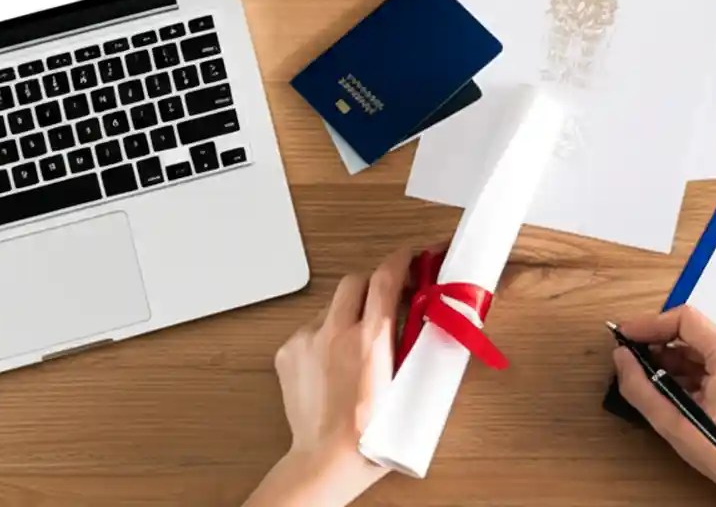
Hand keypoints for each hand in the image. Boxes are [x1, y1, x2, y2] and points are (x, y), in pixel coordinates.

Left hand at [245, 246, 418, 506]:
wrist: (326, 460)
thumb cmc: (372, 436)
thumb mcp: (409, 386)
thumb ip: (417, 345)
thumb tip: (427, 316)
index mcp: (371, 340)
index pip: (387, 277)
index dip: (403, 257)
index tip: (413, 254)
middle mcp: (336, 333)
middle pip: (357, 280)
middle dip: (374, 283)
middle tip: (388, 297)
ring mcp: (308, 341)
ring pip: (332, 305)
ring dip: (349, 312)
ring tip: (358, 342)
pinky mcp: (288, 352)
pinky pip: (311, 328)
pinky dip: (325, 335)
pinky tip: (334, 361)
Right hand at [613, 306, 715, 506]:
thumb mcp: (673, 423)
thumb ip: (640, 387)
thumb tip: (621, 357)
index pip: (686, 319)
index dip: (651, 323)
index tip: (627, 335)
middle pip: (693, 330)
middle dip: (659, 342)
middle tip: (632, 357)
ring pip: (701, 345)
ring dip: (673, 357)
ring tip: (650, 376)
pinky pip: (713, 358)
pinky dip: (689, 368)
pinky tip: (672, 385)